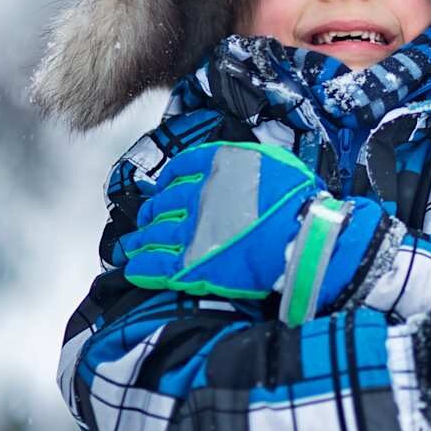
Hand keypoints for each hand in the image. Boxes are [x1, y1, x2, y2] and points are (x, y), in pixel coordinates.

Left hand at [120, 142, 400, 321]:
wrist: (301, 238)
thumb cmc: (297, 201)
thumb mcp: (273, 162)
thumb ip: (245, 162)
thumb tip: (236, 165)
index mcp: (215, 167)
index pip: (179, 169)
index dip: (168, 181)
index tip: (164, 189)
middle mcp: (195, 195)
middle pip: (160, 203)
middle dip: (150, 213)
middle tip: (145, 222)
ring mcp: (189, 231)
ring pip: (150, 234)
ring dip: (137, 241)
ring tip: (129, 247)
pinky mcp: (188, 265)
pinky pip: (153, 265)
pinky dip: (140, 266)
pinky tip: (132, 268)